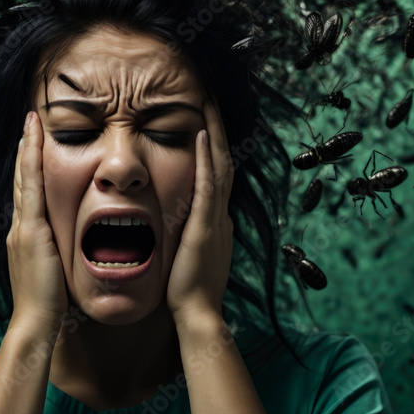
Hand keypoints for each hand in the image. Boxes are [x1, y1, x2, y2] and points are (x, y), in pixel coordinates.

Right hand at [7, 110, 69, 329]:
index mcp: (25, 236)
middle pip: (22, 180)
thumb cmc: (49, 304)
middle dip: (25, 151)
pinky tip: (33, 141)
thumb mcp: (54, 271)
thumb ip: (58, 254)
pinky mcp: (30, 230)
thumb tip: (70, 248)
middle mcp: (19, 227)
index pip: (28, 194)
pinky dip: (31, 161)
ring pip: (24, 178)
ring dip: (27, 148)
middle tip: (29, 124)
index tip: (33, 147)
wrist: (35, 321)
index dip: (29, 169)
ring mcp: (22, 227)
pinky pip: (30, 187)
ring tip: (31, 124)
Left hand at [167, 101, 234, 328]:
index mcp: (216, 220)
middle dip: (218, 130)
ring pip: (220, 164)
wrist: (198, 314)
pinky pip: (208, 182)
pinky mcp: (205, 224)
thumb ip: (195, 236)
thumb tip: (193, 224)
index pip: (217, 176)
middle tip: (212, 100)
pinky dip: (206, 156)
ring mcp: (215, 217)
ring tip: (209, 103)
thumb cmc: (190, 291)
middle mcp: (220, 213)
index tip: (207, 123)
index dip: (214, 148)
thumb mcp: (194, 256)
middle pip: (223, 161)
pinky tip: (202, 133)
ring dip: (215, 132)